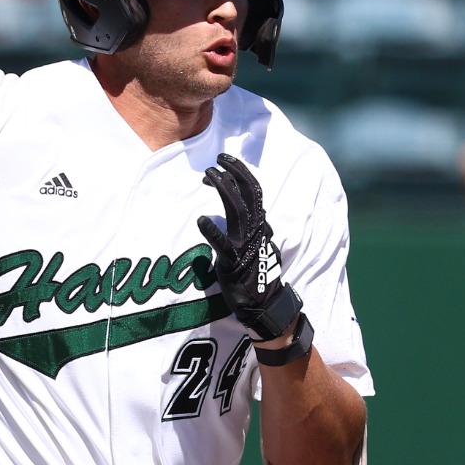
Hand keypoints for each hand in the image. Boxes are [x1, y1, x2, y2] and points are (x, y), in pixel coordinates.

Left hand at [199, 153, 302, 341]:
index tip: (224, 160)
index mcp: (261, 225)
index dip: (240, 172)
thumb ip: (258, 229)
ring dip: (223, 190)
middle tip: (215, 161)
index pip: (254, 190)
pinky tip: (200, 220)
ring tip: (207, 176)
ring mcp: (246, 245)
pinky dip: (213, 231)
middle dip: (233, 173)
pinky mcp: (234, 262)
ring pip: (238, 210)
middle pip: (248, 193)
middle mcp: (256, 230)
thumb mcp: (262, 245)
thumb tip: (259, 215)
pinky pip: (224, 244)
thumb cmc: (258, 275)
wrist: (264, 304)